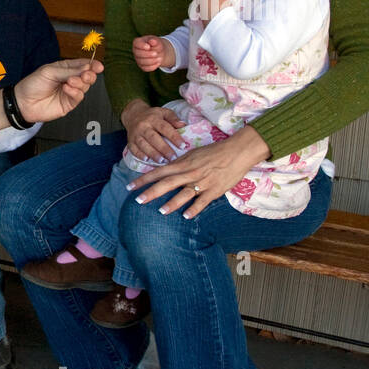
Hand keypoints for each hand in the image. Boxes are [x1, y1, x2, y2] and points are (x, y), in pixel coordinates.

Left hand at [12, 58, 102, 123]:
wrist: (23, 102)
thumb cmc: (32, 84)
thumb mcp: (50, 72)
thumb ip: (69, 70)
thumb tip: (86, 68)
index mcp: (65, 69)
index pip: (82, 65)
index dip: (92, 65)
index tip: (98, 66)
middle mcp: (69, 80)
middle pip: (87, 76)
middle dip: (89, 74)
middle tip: (86, 74)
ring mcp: (70, 92)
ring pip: (85, 87)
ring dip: (80, 83)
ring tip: (70, 81)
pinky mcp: (69, 104)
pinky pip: (78, 97)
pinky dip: (75, 92)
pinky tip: (67, 89)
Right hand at [120, 99, 186, 162]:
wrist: (134, 115)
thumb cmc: (153, 116)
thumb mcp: (164, 112)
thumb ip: (173, 118)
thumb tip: (183, 125)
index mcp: (153, 119)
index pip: (165, 128)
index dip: (174, 137)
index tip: (183, 145)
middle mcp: (143, 126)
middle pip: (153, 138)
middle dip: (164, 149)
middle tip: (173, 158)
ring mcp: (135, 134)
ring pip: (143, 145)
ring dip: (153, 154)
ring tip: (162, 161)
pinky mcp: (130, 141)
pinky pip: (133, 149)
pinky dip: (140, 155)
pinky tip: (147, 160)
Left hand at [126, 126, 269, 218]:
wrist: (238, 151)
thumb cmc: (214, 152)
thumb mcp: (193, 154)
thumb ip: (179, 163)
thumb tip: (164, 170)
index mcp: (184, 164)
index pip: (159, 172)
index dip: (144, 179)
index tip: (130, 186)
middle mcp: (190, 173)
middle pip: (167, 183)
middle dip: (151, 192)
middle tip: (138, 200)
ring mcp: (203, 182)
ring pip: (185, 194)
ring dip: (173, 203)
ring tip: (161, 211)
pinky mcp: (215, 190)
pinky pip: (203, 201)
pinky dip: (195, 209)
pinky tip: (186, 216)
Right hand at [133, 35, 174, 72]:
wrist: (159, 51)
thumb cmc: (156, 44)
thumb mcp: (157, 41)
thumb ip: (154, 41)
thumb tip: (152, 41)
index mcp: (137, 42)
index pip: (136, 43)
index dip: (141, 46)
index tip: (149, 47)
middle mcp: (136, 51)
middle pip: (138, 54)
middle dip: (148, 54)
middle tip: (156, 53)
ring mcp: (138, 59)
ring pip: (142, 62)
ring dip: (152, 61)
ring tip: (160, 58)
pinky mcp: (142, 66)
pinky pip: (145, 68)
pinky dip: (152, 66)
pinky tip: (158, 63)